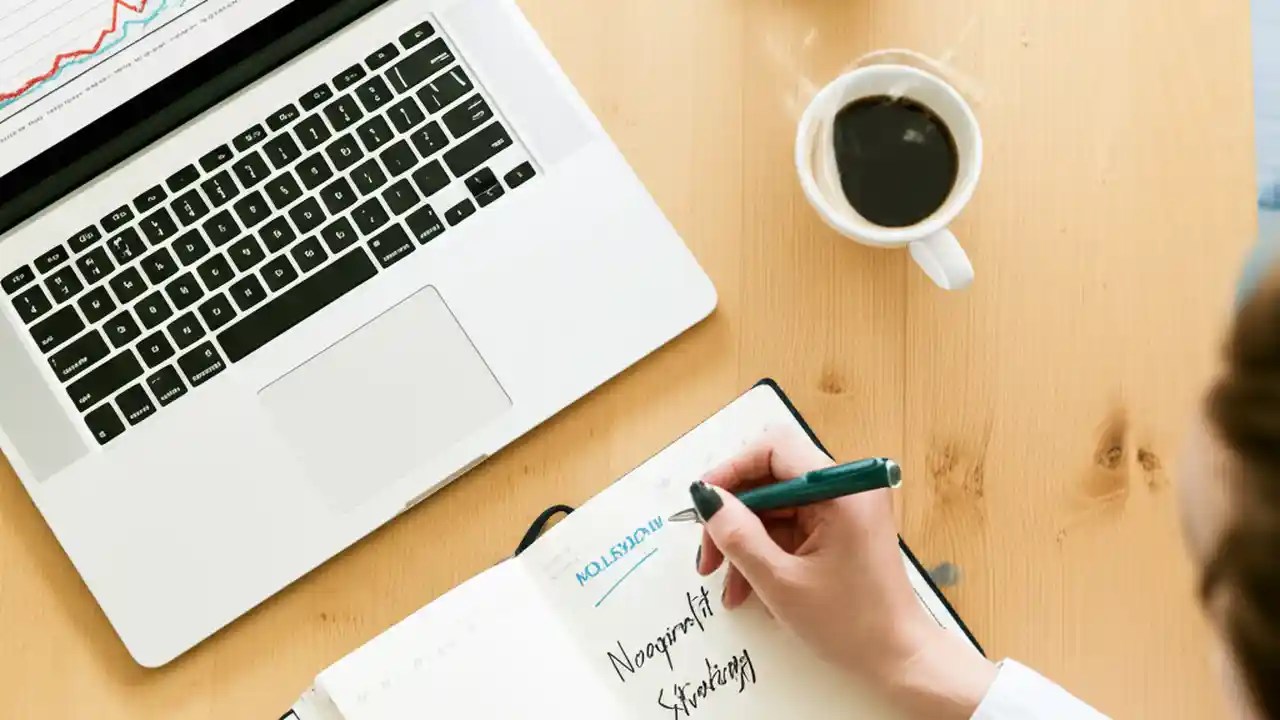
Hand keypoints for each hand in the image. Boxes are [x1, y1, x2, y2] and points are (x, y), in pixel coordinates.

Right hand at [693, 426, 996, 718]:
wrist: (900, 660)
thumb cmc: (850, 624)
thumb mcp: (781, 582)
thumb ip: (738, 536)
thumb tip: (705, 498)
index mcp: (841, 490)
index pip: (774, 449)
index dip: (731, 470)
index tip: (703, 504)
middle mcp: (846, 488)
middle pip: (770, 479)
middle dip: (733, 518)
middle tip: (708, 559)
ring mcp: (845, 508)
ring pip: (775, 508)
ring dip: (745, 543)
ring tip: (729, 589)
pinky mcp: (841, 529)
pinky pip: (791, 528)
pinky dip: (766, 553)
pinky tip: (750, 588)